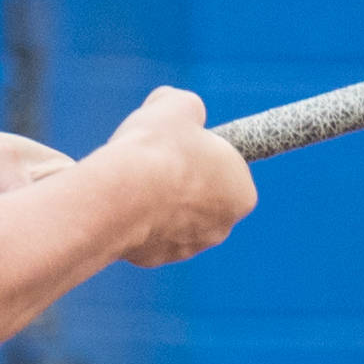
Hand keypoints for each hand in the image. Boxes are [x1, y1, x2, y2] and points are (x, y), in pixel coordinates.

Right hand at [82, 86, 252, 267]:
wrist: (120, 195)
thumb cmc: (157, 148)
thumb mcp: (178, 104)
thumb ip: (189, 106)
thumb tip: (182, 109)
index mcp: (243, 192)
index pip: (227, 166)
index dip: (201, 150)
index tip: (180, 142)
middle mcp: (223, 227)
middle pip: (201, 194)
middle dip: (181, 179)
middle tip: (155, 158)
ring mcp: (189, 247)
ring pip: (174, 216)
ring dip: (158, 199)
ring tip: (133, 178)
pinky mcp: (156, 259)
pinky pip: (148, 233)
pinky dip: (137, 218)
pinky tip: (122, 201)